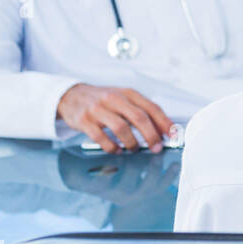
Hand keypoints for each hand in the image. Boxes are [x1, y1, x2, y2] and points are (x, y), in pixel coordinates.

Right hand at [56, 84, 174, 153]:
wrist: (70, 96)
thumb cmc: (102, 100)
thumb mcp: (123, 98)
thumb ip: (141, 110)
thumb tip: (162, 129)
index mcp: (127, 93)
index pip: (151, 107)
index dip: (164, 122)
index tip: (172, 135)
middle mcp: (113, 99)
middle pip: (139, 118)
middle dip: (151, 135)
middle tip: (156, 147)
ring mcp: (97, 109)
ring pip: (121, 128)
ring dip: (132, 143)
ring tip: (134, 149)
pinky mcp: (84, 120)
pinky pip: (101, 137)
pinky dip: (112, 147)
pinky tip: (116, 150)